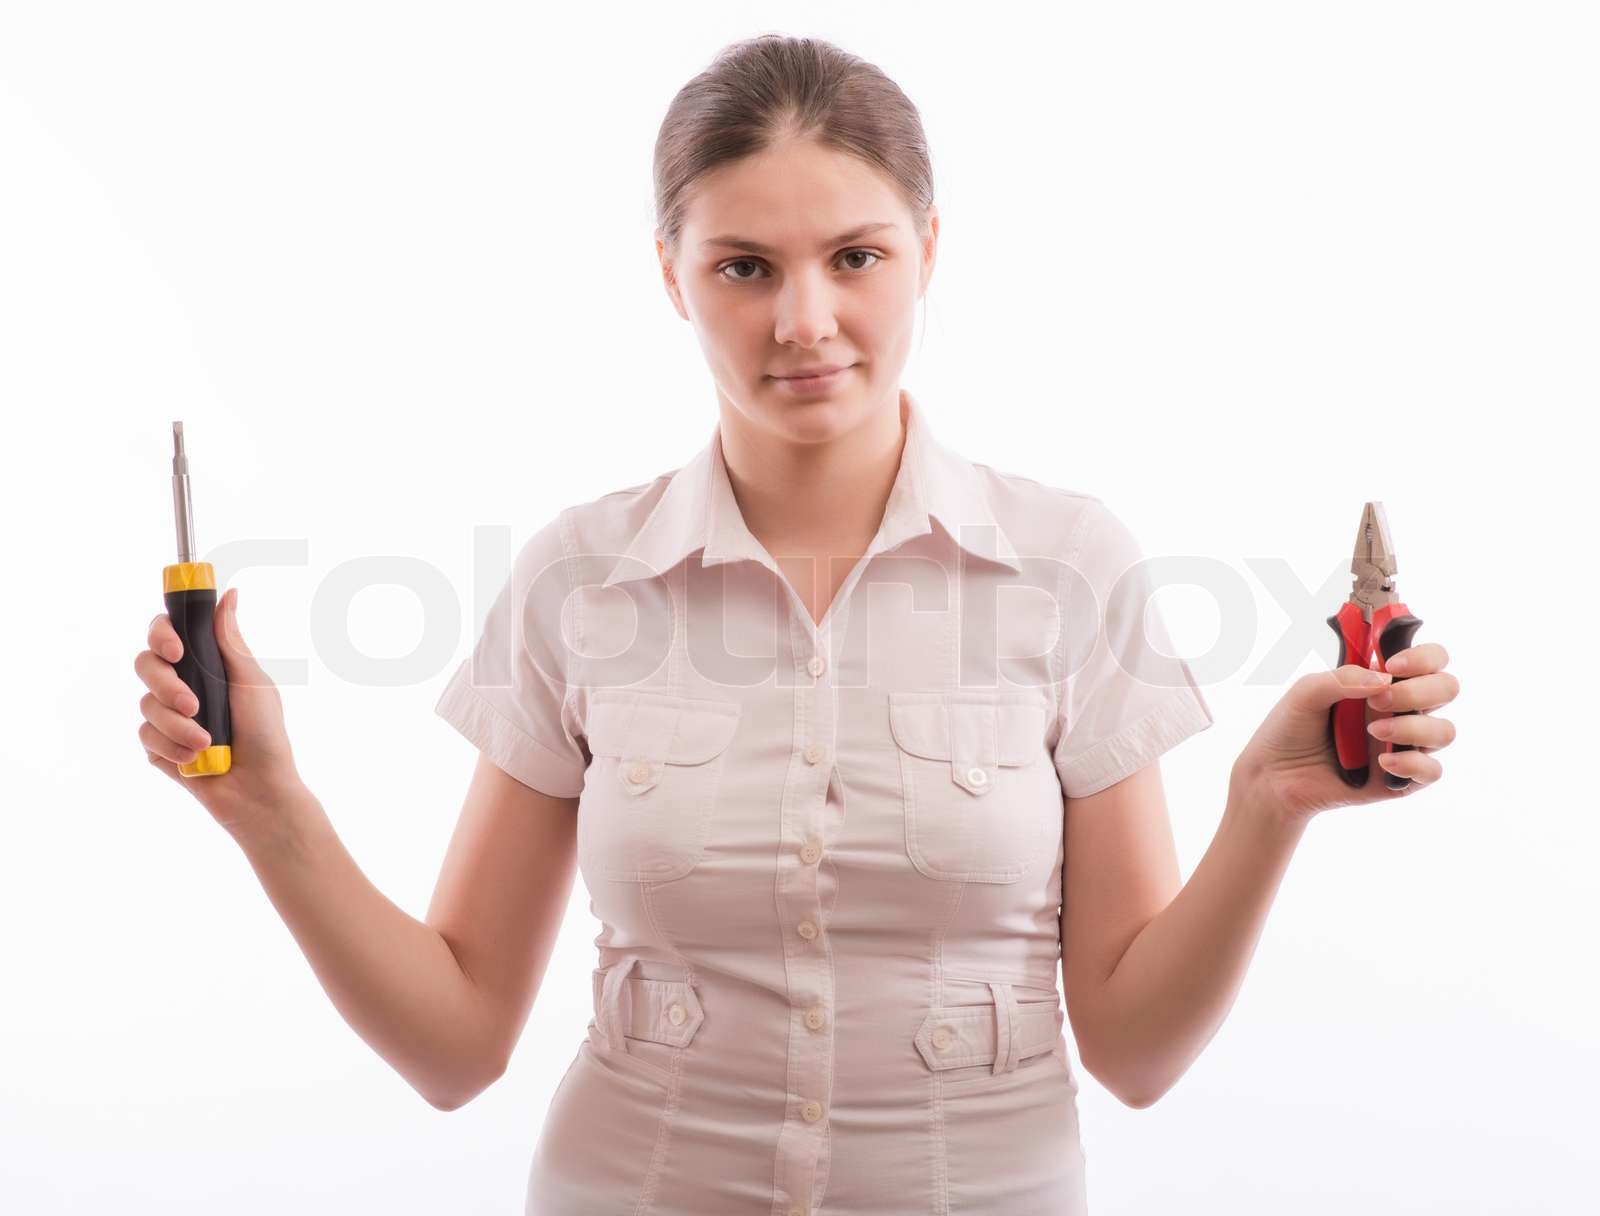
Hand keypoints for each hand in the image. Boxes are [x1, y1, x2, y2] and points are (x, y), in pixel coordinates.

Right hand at [135, 588, 308, 843]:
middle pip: (146, 664)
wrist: (260, 790)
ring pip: (146, 704)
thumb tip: (228, 595)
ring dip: (178, 725)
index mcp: (206, 666)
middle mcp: (182, 686)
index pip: (168, 634)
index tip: (177, 649)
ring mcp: (167, 717)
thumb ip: (229, 641)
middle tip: (193, 704)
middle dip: (167, 685)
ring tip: (207, 742)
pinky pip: (146, 736)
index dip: (162, 634)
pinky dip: (172, 747)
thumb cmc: (266, 734)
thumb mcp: (251, 682)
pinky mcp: (157, 747)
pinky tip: (195, 758)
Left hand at [1230, 644, 1457, 827]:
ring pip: (1444, 731)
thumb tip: (1383, 679)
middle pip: (1447, 688)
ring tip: (1373, 732)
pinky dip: (1412, 764)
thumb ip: (1342, 678)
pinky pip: (1432, 771)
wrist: (1274, 776)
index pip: (1430, 659)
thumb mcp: (1305, 693)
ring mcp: (1405, 744)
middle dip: (1418, 691)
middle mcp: (1401, 709)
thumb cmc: (1290, 729)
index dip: (1423, 657)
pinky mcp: (1403, 778)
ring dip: (1412, 727)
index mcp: (1383, 682)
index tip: (1393, 665)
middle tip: (1377, 701)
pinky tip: (1382, 763)